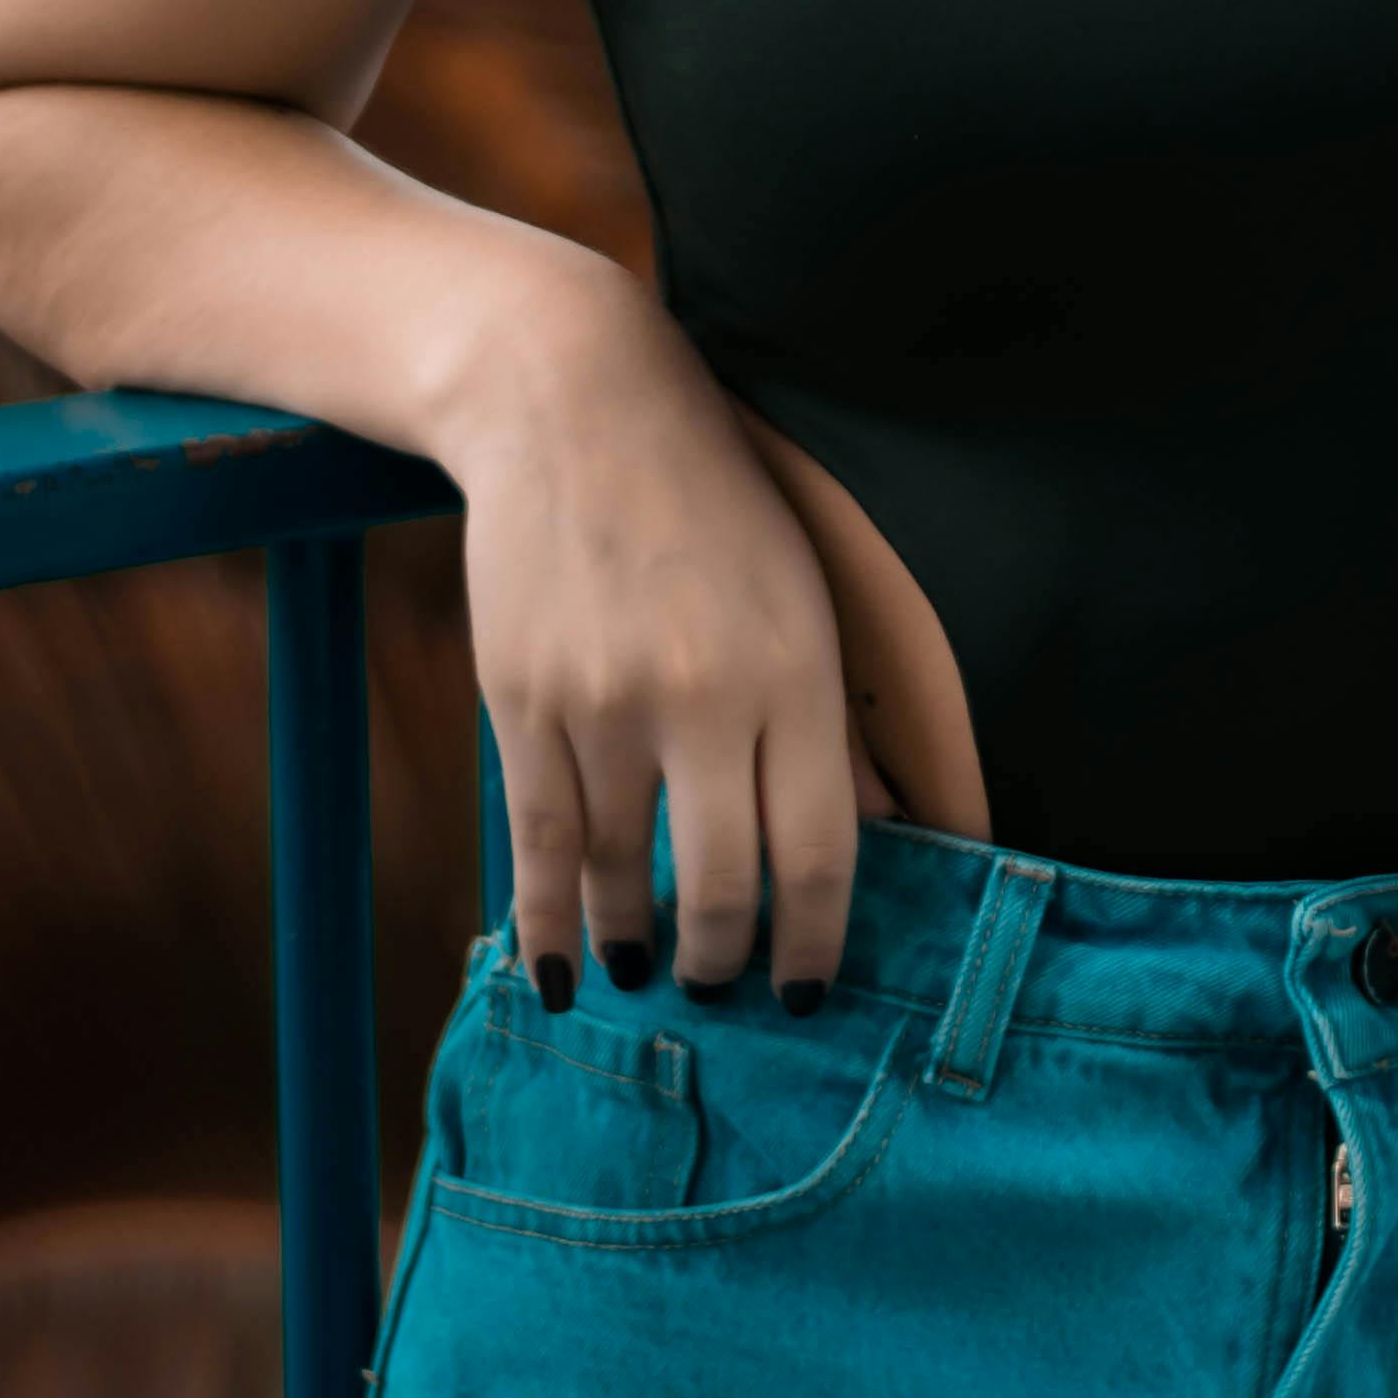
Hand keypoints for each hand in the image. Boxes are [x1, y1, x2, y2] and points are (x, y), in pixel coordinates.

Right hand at [433, 241, 867, 1016]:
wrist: (573, 404)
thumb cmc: (712, 502)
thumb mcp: (801, 597)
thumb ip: (830, 727)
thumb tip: (878, 843)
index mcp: (794, 672)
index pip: (817, 856)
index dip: (811, 946)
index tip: (804, 994)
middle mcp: (702, 697)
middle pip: (722, 888)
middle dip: (723, 962)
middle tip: (721, 985)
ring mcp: (603, 703)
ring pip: (622, 878)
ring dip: (635, 943)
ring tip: (646, 968)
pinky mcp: (520, 700)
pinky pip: (539, 845)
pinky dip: (549, 924)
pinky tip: (563, 967)